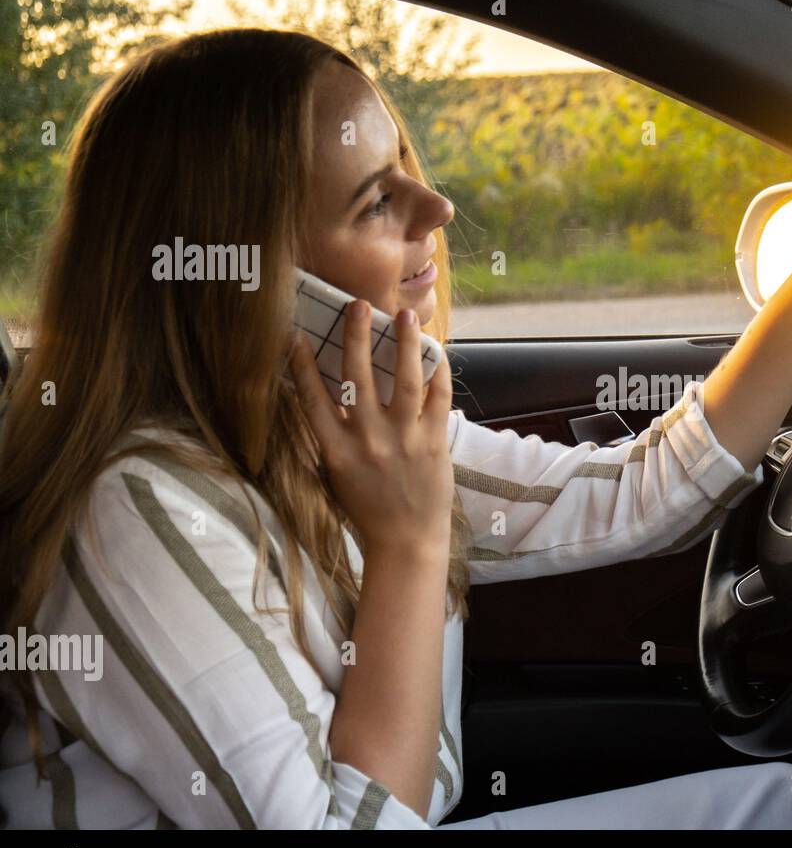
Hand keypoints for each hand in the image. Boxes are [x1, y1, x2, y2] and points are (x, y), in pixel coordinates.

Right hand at [289, 299, 453, 554]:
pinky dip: (438, 372)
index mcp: (335, 451)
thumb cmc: (368, 509)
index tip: (297, 335)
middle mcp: (368, 442)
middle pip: (357, 378)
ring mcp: (403, 441)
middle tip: (357, 305)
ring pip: (403, 381)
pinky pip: (437, 398)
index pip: (312, 400)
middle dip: (356, 337)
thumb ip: (333, 437)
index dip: (302, 366)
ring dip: (403, 344)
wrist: (406, 542)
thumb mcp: (337, 476)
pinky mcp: (434, 443)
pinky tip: (436, 351)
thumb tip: (331, 396)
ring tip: (404, 315)